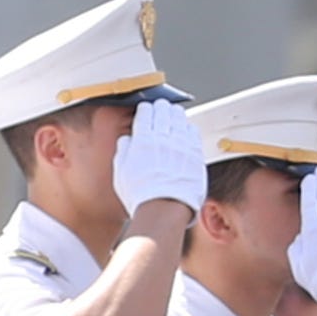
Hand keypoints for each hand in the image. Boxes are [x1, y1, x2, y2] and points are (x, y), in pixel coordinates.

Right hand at [112, 99, 208, 219]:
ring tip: (173, 112)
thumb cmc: (141, 196)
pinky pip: (193, 132)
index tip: (145, 108)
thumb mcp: (121, 174)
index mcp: (142, 140)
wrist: (165, 210)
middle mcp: (163, 138)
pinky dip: (188, 127)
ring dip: (175, 113)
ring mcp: (181, 144)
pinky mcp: (195, 153)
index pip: (145, 113)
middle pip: (163, 112)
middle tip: (160, 105)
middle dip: (161, 106)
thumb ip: (123, 152)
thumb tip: (126, 140)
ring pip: (179, 119)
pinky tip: (186, 128)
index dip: (145, 109)